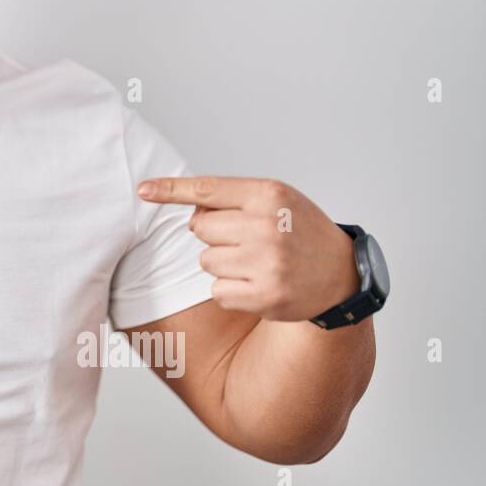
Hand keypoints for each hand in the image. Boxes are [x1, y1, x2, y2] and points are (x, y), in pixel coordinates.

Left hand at [136, 176, 359, 321]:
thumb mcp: (276, 199)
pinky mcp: (265, 296)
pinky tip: (259, 284)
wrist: (343, 274)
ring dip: (223, 264)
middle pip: (199, 229)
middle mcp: (268, 226)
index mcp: (269, 195)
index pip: (207, 189)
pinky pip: (217, 290)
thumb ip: (233, 199)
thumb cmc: (300, 230)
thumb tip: (188, 212)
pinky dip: (231, 291)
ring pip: (205, 261)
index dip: (170, 190)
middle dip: (215, 236)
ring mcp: (267, 263)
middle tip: (248, 240)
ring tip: (257, 262)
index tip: (143, 190)